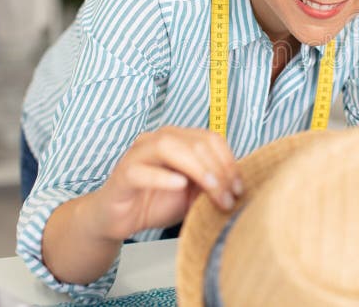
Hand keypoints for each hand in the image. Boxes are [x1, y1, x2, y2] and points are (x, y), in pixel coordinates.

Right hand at [87, 126, 243, 241]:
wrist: (119, 219)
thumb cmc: (155, 202)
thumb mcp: (192, 195)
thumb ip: (210, 185)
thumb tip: (236, 186)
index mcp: (178, 140)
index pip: (210, 139)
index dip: (229, 161)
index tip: (239, 188)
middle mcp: (158, 140)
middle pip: (195, 142)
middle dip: (218, 169)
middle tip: (229, 196)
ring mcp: (139, 154)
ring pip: (169, 147)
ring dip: (198, 169)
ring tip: (212, 190)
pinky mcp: (123, 173)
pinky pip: (142, 171)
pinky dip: (163, 177)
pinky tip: (179, 185)